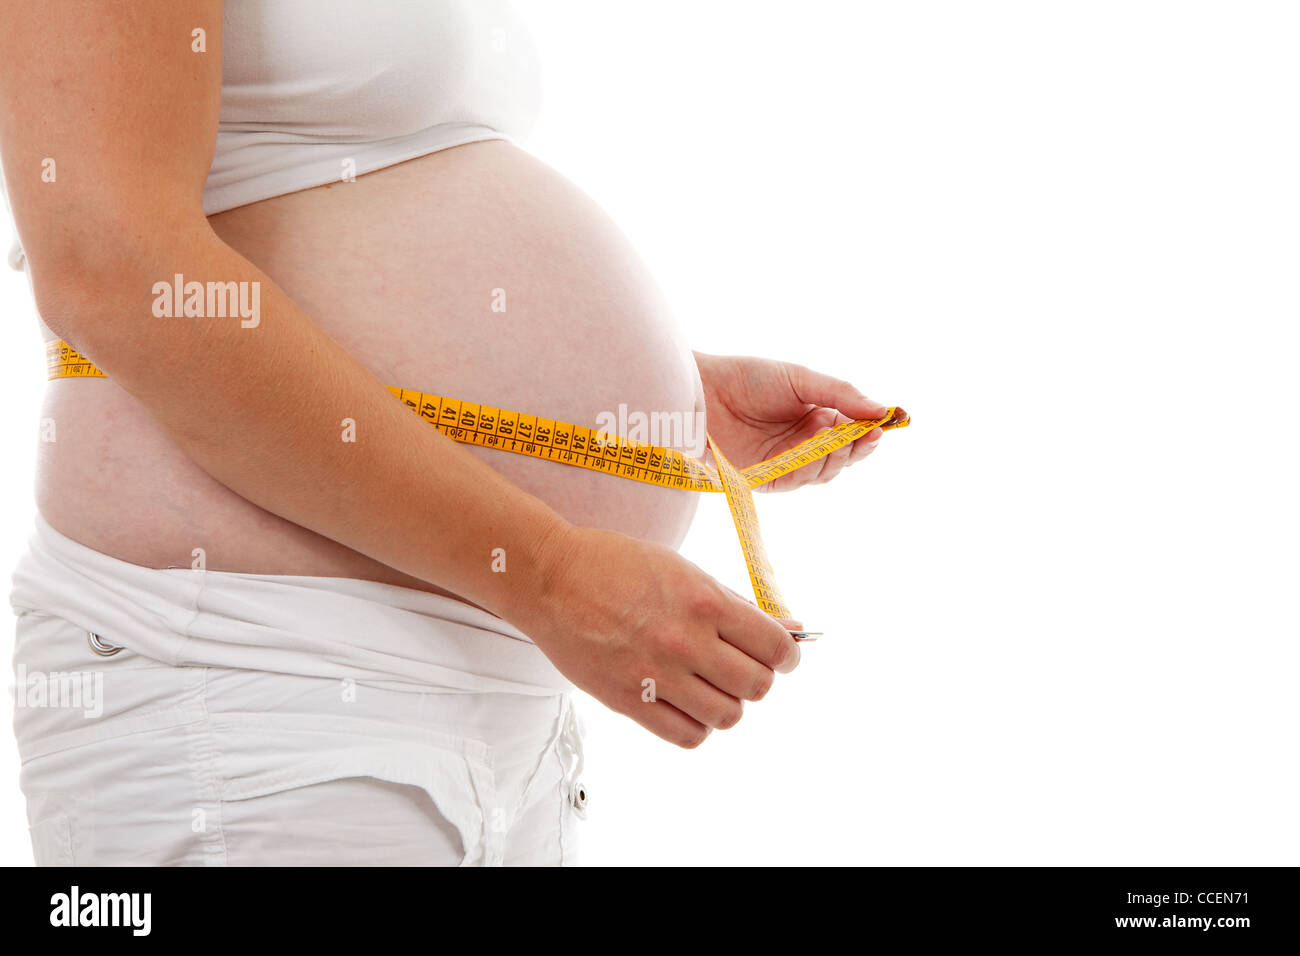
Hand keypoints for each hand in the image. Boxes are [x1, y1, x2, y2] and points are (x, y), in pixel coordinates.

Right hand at [515, 524, 800, 747]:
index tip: (781, 656)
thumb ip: (734, 604)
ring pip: (727, 716)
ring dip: (727, 703)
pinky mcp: (628, 700)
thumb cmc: (617, 565)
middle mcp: (686, 641)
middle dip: (757, 678)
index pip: (775, 648)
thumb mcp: (685, 571)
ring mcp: (656, 674)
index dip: (787, 655)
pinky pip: (686, 735)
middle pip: (757, 686)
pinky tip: (687, 705)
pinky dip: (697, 725)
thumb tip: (787, 628)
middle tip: (742, 668)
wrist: (551, 578)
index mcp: (705, 602)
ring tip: (711, 686)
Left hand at [695, 352, 889, 491]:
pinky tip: (813, 449)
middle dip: (856, 448)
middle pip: (842, 458)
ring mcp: (785, 462)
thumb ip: (840, 394)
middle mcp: (804, 443)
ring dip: (834, 458)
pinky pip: (796, 481)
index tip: (882, 427)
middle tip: (863, 435)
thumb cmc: (748, 378)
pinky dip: (809, 468)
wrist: (703, 391)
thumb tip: (881, 410)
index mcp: (817, 417)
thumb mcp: (801, 379)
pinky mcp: (766, 478)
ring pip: (824, 472)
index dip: (869, 434)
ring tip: (832, 438)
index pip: (852, 434)